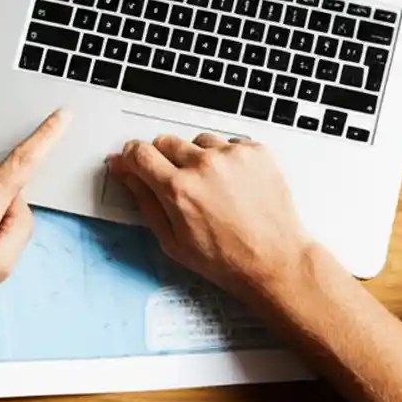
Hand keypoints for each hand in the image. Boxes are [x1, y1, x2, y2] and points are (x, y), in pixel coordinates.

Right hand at [107, 133, 311, 298]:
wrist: (274, 260)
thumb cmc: (226, 259)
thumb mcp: (172, 241)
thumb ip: (145, 201)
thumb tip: (127, 173)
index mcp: (179, 189)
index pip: (140, 152)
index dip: (133, 157)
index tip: (135, 161)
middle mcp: (204, 165)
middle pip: (166, 141)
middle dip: (164, 160)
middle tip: (179, 184)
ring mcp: (233, 155)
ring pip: (198, 141)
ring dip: (198, 158)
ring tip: (212, 188)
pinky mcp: (256, 152)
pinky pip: (229, 144)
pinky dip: (227, 159)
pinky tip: (233, 184)